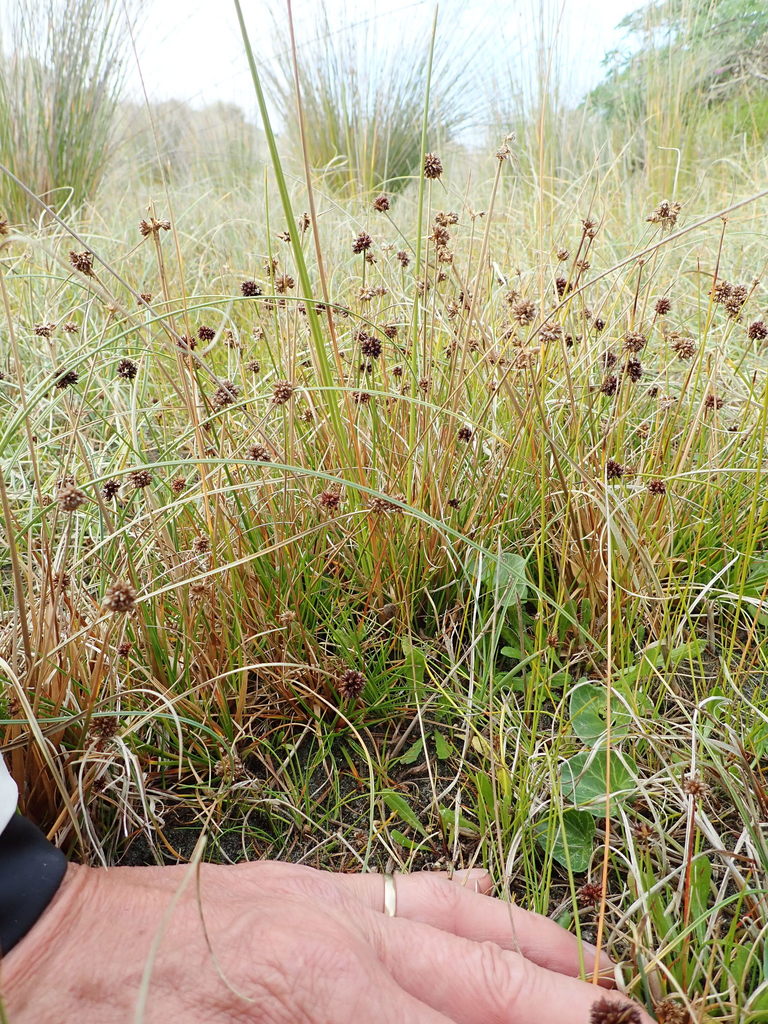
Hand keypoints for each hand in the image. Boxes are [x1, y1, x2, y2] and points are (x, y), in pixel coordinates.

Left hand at [1, 860, 653, 1022]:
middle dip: (556, 988)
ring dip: (527, 939)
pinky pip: (403, 885)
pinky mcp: (305, 886)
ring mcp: (325, 897)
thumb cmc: (120, 1013)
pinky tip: (486, 893)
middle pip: (472, 963)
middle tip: (627, 1007)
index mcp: (318, 982)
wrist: (54, 939)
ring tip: (588, 961)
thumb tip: (411, 1022)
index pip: (453, 1014)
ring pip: (452, 913)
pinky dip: (459, 895)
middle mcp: (338, 926)